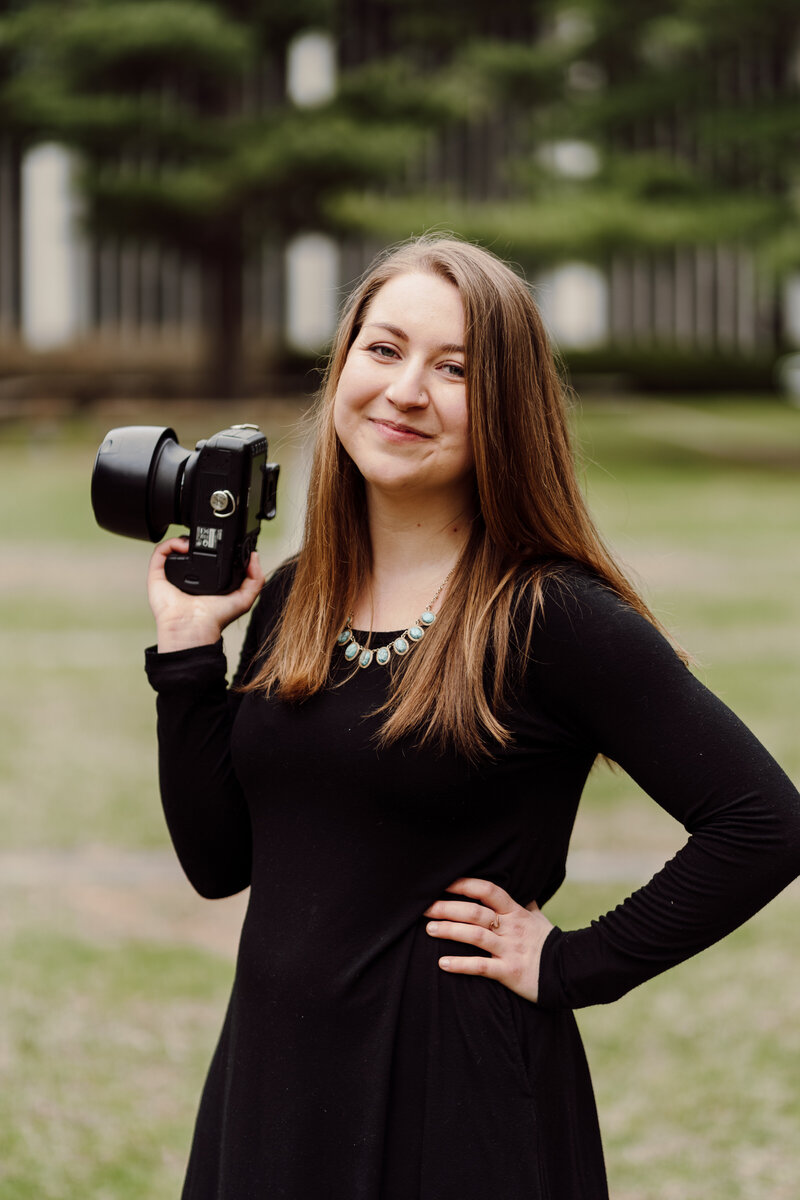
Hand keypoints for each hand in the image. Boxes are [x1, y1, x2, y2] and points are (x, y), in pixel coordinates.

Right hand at [147, 537, 265, 651]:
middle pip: (188, 551)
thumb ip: (255, 579)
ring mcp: (171, 576)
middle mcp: (187, 578)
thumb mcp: (244, 598)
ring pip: (173, 549)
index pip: (207, 558)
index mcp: (205, 582)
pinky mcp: (158, 576)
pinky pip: (160, 552)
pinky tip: (183, 546)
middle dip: (196, 541)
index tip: (221, 541)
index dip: (213, 547)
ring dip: (183, 540)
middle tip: (205, 539)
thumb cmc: (214, 619)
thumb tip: (255, 557)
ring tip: (193, 542)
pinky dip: (170, 543)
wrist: (194, 627)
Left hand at [422, 877, 553, 1003]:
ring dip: (450, 931)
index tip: (443, 882)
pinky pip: (482, 967)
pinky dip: (461, 965)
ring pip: (476, 936)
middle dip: (447, 908)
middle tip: (425, 907)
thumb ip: (527, 904)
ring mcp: (510, 949)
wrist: (571, 972)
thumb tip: (523, 889)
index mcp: (516, 912)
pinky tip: (443, 964)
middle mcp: (511, 928)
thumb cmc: (549, 944)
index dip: (465, 884)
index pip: (488, 890)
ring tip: (429, 930)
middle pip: (475, 912)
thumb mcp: (539, 920)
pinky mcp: (510, 972)